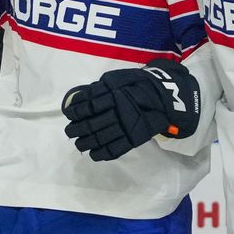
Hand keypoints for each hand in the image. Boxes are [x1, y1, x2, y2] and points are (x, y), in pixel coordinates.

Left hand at [62, 58, 200, 161]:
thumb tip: (79, 97)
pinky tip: (94, 154)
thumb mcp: (116, 79)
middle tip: (69, 132)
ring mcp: (125, 127)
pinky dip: (102, 154)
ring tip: (79, 144)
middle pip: (90, 124)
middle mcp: (116, 112)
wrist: (164, 96)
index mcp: (111, 95)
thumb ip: (98, 88)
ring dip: (85, 143)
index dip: (75, 112)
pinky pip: (115, 149)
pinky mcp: (133, 139)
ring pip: (99, 139)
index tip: (69, 116)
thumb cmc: (138, 84)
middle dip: (76, 130)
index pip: (87, 106)